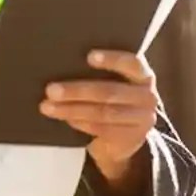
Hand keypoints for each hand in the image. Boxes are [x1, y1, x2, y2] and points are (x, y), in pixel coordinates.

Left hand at [39, 50, 157, 182]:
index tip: (88, 56)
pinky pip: (101, 129)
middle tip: (50, 89)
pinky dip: (79, 122)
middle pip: (110, 92)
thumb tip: (62, 62)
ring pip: (103, 113)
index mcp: (143, 76)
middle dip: (77, 90)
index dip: (111, 60)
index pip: (132, 63)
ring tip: (47, 106)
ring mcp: (142, 120)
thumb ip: (100, 72)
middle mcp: (148, 97)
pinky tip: (64, 117)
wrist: (127, 135)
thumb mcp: (115, 82)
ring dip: (72, 109)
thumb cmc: (113, 97)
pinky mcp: (132, 139)